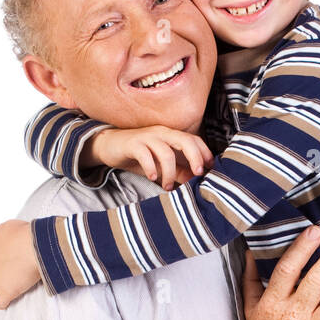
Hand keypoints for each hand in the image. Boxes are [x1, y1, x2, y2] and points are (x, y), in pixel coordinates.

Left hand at [0, 220, 40, 307]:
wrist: (35, 245)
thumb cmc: (25, 234)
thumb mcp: (9, 227)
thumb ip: (2, 233)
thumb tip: (5, 238)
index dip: (3, 261)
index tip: (14, 261)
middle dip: (2, 273)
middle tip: (17, 271)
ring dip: (3, 286)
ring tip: (17, 285)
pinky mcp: (6, 291)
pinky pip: (0, 302)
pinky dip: (3, 303)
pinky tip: (8, 302)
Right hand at [88, 126, 212, 188]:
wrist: (109, 146)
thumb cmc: (139, 156)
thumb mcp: (162, 165)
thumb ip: (180, 172)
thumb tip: (197, 183)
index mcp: (172, 136)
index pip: (194, 140)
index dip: (204, 153)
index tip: (210, 169)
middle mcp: (162, 133)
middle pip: (185, 140)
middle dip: (195, 157)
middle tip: (198, 174)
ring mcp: (147, 137)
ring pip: (166, 152)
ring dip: (170, 172)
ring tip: (167, 186)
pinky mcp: (132, 144)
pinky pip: (145, 154)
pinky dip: (151, 167)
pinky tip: (152, 177)